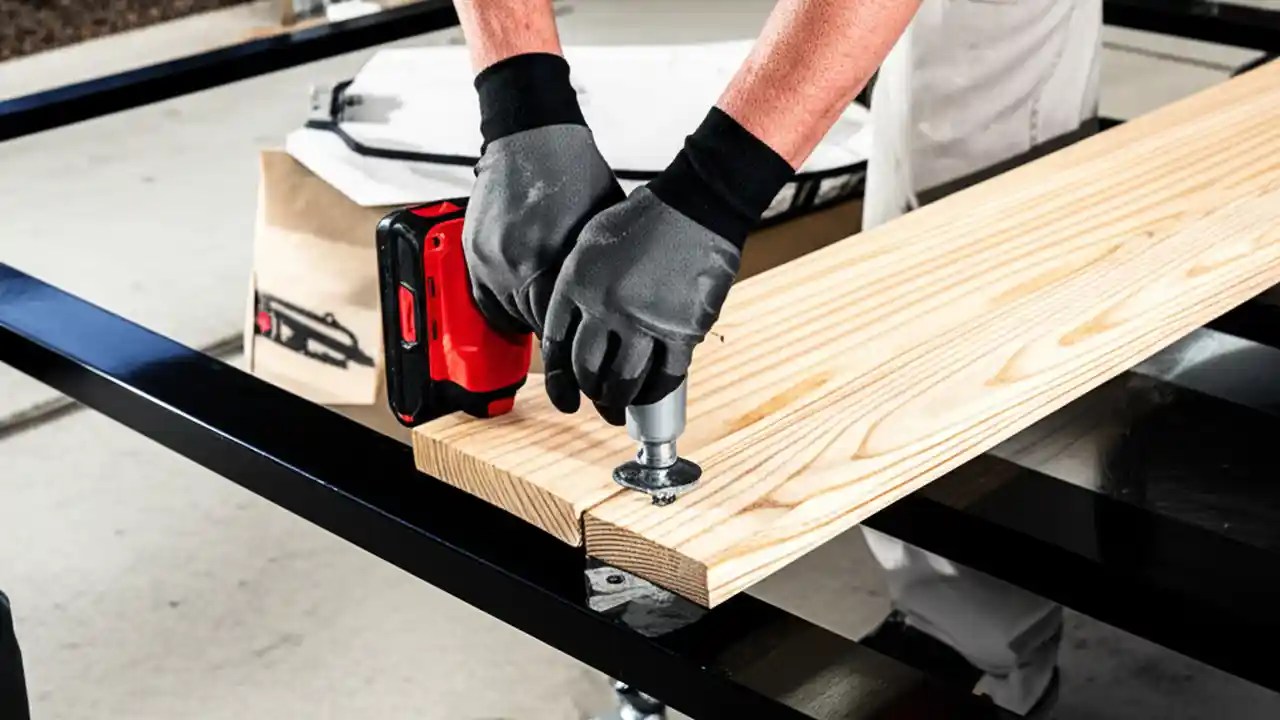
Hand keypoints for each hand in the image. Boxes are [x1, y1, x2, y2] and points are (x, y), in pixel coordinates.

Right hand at [463, 53, 623, 335]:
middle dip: (557, 338)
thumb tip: (613, 311)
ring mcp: (490, 261)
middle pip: (535, 325)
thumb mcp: (601, 231)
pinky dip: (503, 308)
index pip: (562, 328)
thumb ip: (598, 274)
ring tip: (549, 326)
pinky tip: (521, 307)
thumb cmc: (574, 176)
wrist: (533, 139)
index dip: (577, 347)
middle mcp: (516, 266)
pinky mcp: (473, 253)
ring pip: (508, 315)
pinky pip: (484, 299)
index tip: (586, 358)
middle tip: (573, 351)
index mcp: (552, 263)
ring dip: (529, 321)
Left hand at [542, 188, 739, 423]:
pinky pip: (666, 376)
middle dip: (590, 393)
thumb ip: (578, 285)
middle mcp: (606, 306)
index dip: (558, 379)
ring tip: (621, 407)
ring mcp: (645, 320)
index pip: (557, 345)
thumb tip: (573, 326)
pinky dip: (656, 392)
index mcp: (578, 283)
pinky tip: (652, 394)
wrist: (696, 206)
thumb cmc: (646, 219)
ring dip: (620, 401)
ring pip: (623, 381)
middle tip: (596, 400)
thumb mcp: (591, 243)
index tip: (564, 396)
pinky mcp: (683, 330)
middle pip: (588, 369)